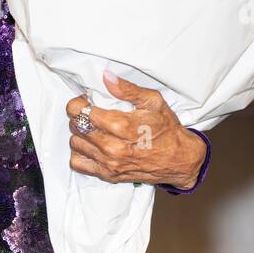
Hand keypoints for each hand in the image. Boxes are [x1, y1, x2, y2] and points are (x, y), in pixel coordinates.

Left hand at [66, 70, 206, 189]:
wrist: (179, 159)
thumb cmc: (166, 129)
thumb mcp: (153, 101)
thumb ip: (127, 89)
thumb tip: (106, 77)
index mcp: (121, 125)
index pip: (80, 111)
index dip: (79, 103)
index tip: (86, 101)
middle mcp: (112, 147)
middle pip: (76, 126)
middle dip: (80, 117)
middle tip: (92, 114)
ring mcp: (108, 163)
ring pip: (74, 144)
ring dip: (80, 134)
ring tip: (93, 129)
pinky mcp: (107, 175)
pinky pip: (77, 163)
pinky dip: (80, 153)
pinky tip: (91, 146)